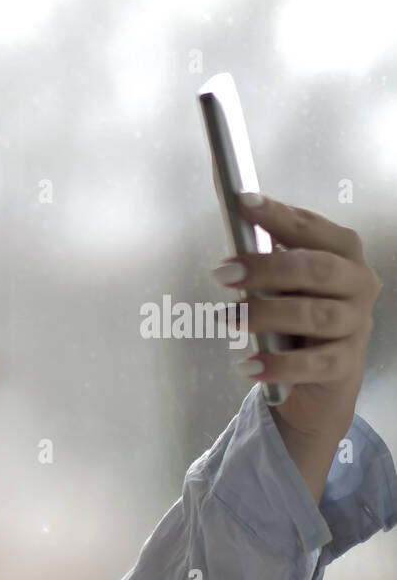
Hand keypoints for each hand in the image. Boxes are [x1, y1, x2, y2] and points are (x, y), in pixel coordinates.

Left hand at [213, 192, 380, 445]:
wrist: (321, 377)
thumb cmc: (298, 315)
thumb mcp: (281, 283)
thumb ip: (262, 256)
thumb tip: (231, 216)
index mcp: (342, 255)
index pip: (311, 229)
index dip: (278, 215)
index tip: (242, 202)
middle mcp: (357, 285)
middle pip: (317, 270)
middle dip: (268, 269)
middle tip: (222, 274)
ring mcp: (355, 326)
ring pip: (316, 316)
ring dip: (268, 315)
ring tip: (228, 318)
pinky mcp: (345, 365)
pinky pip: (313, 365)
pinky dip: (279, 365)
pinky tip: (248, 366)